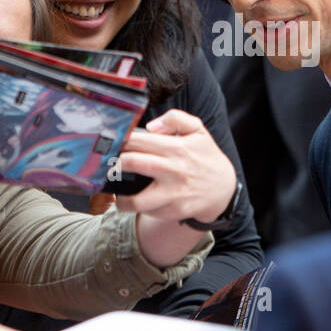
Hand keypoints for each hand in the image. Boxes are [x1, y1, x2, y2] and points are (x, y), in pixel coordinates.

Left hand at [115, 109, 236, 223]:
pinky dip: (139, 207)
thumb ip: (175, 118)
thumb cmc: (205, 156)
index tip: (111, 143)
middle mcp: (173, 170)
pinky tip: (137, 200)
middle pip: (131, 164)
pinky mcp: (175, 210)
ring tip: (116, 191)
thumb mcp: (198, 130)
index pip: (138, 141)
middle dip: (112, 164)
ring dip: (119, 198)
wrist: (223, 188)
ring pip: (136, 200)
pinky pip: (148, 211)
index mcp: (176, 147)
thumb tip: (150, 126)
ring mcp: (174, 193)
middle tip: (107, 165)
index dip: (120, 141)